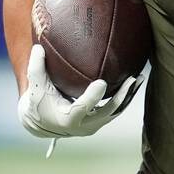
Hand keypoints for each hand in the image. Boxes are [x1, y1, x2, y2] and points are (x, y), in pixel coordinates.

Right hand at [17, 43, 140, 139]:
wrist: (41, 122)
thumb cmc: (38, 101)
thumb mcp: (35, 85)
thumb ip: (36, 67)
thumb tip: (39, 47)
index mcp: (67, 119)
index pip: (83, 108)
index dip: (93, 97)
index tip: (103, 82)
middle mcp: (84, 126)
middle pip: (108, 111)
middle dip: (122, 96)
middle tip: (132, 79)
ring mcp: (94, 125)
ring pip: (116, 111)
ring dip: (129, 95)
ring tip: (139, 78)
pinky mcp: (100, 121)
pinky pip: (116, 109)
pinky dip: (126, 97)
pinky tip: (135, 81)